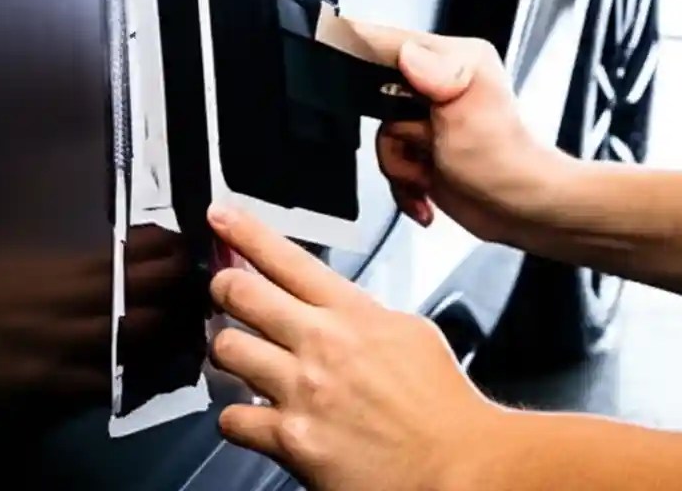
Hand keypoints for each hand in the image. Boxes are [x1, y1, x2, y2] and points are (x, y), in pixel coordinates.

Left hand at [206, 204, 503, 490]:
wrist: (461, 467)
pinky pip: (232, 419)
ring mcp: (303, 390)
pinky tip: (253, 419)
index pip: (288, 258)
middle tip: (223, 293)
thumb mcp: (410, 334)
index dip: (244, 231)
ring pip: (227, 349)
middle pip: (241, 293)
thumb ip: (364, 315)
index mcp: (354, 314)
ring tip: (241, 360)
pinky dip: (236, 420)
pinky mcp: (292, 438)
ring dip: (228, 354)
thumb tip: (337, 306)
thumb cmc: (442, 408)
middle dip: (222, 288)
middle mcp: (323, 344)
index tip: (220, 216)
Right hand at [352, 22, 569, 244]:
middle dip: (390, 132)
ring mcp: (428, 118)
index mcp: (450, 58)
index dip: (363, 58)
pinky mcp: (423, 148)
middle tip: (421, 143)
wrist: (522, 212)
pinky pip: (390, 161)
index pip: (387, 41)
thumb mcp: (473, 109)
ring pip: (381, 134)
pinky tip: (425, 190)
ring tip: (427, 172)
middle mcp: (437, 83)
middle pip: (373, 96)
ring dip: (399, 165)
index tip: (364, 89)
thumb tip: (407, 51)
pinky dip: (403, 185)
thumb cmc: (508, 162)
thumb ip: (440, 73)